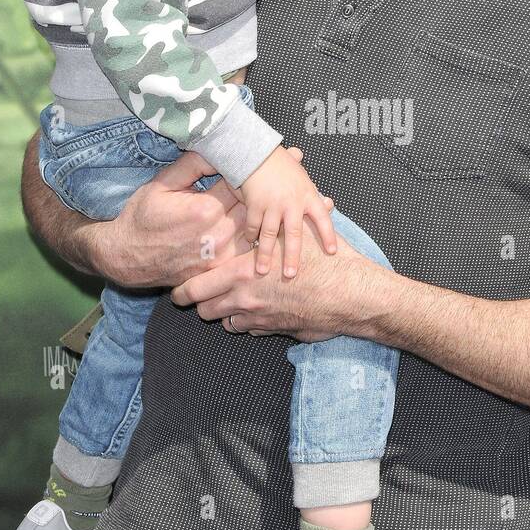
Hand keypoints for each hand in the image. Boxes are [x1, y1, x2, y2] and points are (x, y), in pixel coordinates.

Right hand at [94, 150, 248, 288]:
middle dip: (256, 191)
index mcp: (206, 209)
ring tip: (258, 201)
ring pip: (256, 229)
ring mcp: (222, 255)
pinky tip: (249, 225)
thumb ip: (192, 164)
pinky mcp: (220, 269)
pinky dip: (253, 236)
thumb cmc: (141, 218)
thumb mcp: (161, 183)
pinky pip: (247, 251)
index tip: (246, 164)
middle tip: (256, 180)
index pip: (241, 182)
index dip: (245, 171)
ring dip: (258, 214)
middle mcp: (219, 234)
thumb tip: (217, 149)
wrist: (126, 257)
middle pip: (254, 206)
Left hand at [171, 212, 372, 341]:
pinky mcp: (274, 331)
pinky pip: (247, 329)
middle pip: (204, 310)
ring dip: (224, 312)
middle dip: (200, 303)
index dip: (182, 290)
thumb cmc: (325, 261)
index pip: (196, 288)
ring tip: (228, 299)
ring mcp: (259, 319)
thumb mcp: (294, 233)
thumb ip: (271, 221)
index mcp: (242, 273)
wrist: (351, 296)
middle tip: (199, 294)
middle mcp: (245, 300)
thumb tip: (255, 199)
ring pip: (225, 322)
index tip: (178, 288)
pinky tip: (255, 307)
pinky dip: (246, 321)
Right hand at [238, 144, 338, 279]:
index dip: (328, 236)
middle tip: (292, 275)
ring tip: (263, 272)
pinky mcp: (255, 204)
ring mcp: (273, 204)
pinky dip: (251, 236)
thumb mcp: (302, 176)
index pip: (323, 219)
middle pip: (294, 235)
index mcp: (308, 195)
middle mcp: (292, 202)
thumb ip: (313, 193)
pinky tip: (250, 244)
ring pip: (270, 235)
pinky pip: (253, 225)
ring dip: (266, 255)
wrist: (257, 152)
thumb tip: (330, 202)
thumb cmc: (281, 163)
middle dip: (293, 257)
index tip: (332, 252)